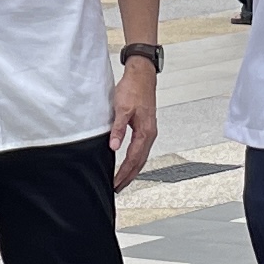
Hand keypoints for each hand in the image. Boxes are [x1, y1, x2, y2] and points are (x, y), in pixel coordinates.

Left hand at [108, 54, 159, 190]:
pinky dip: (134, 159)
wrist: (142, 76)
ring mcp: (149, 131)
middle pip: (139, 162)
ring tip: (123, 179)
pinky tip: (128, 162)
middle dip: (129, 176)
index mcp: (145, 132)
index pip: (133, 159)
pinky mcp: (146, 127)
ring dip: (132, 170)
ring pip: (141, 156)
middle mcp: (150, 134)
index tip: (115, 183)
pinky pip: (141, 149)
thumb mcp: (122, 109)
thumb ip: (118, 129)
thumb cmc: (134, 89)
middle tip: (118, 188)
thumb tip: (114, 147)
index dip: (123, 173)